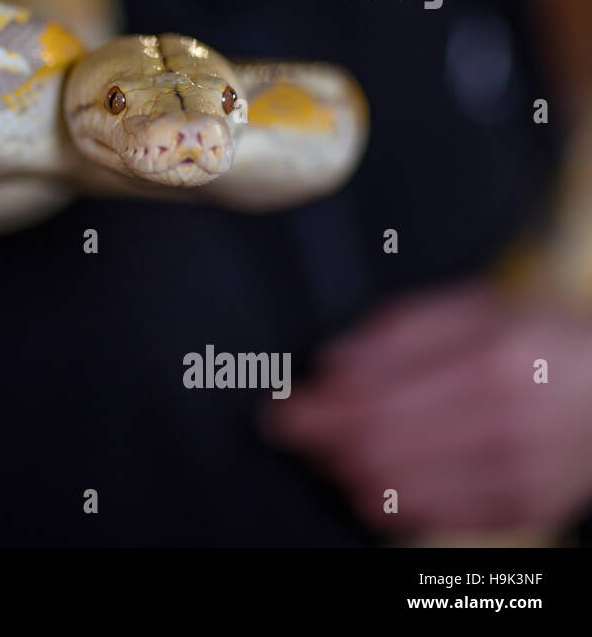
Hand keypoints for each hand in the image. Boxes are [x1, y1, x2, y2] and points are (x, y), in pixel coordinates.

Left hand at [264, 282, 591, 532]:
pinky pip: (425, 514)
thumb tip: (332, 366)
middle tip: (293, 428)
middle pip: (377, 449)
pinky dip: (383, 495)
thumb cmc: (540, 341)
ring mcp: (517, 475)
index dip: (315, 410)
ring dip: (344, 470)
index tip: (281, 409)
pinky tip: (373, 471)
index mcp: (494, 363)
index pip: (376, 400)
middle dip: (319, 442)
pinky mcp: (519, 509)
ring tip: (333, 445)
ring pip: (394, 489)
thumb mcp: (476, 307)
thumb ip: (399, 331)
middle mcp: (508, 425)